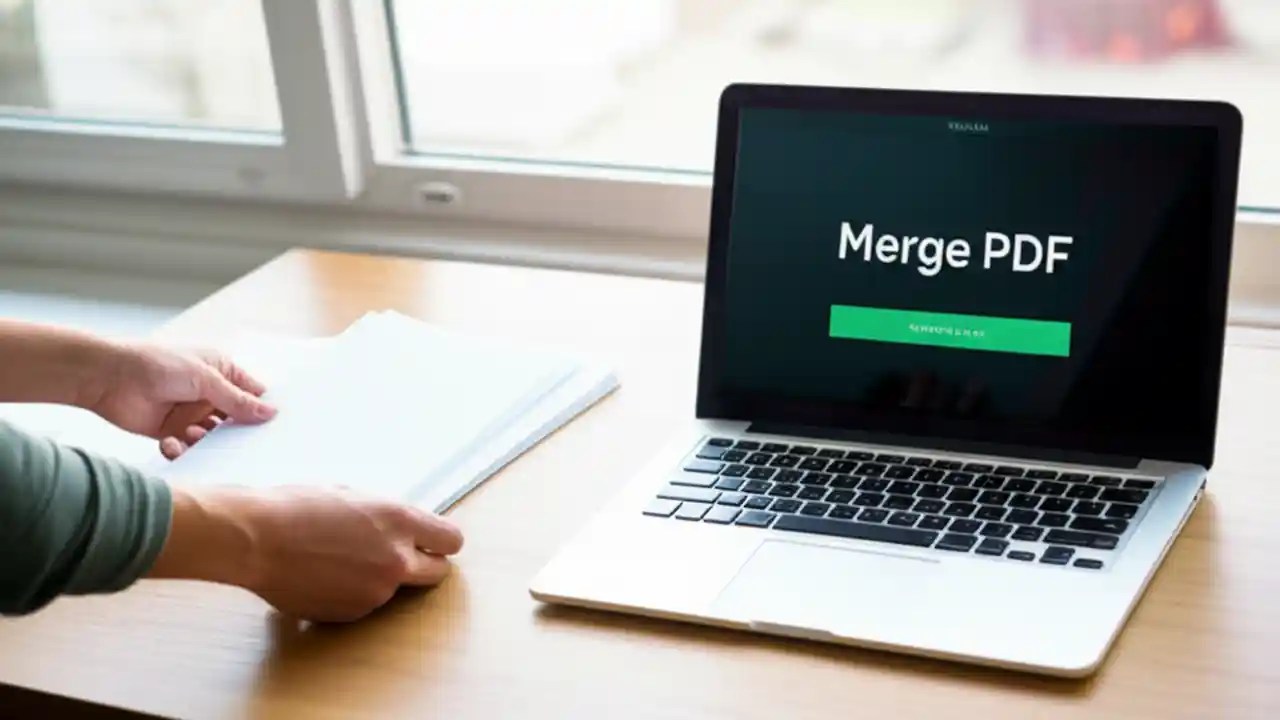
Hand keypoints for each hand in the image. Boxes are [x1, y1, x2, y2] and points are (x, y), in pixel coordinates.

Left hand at [85, 343, 276, 458]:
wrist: (109, 378)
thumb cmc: (158, 365)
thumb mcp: (206, 379)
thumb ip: (238, 400)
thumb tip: (270, 413)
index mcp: (222, 373)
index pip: (253, 394)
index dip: (263, 410)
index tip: (275, 428)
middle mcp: (209, 395)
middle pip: (235, 420)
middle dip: (237, 432)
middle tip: (243, 446)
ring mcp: (190, 414)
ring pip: (212, 438)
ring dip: (207, 441)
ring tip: (193, 434)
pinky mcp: (171, 432)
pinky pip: (187, 448)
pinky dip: (182, 449)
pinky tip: (172, 442)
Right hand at [151, 486, 464, 622]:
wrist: (255, 538)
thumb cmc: (295, 506)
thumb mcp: (352, 495)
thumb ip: (384, 515)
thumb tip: (397, 526)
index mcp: (398, 520)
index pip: (450, 539)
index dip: (443, 541)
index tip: (436, 542)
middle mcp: (395, 559)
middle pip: (437, 573)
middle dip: (426, 565)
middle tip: (404, 556)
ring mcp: (375, 591)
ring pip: (395, 589)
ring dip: (380, 577)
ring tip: (341, 559)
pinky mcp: (351, 613)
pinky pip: (364, 603)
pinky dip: (353, 593)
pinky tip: (325, 575)